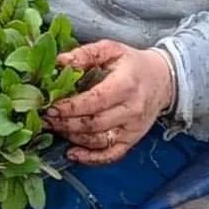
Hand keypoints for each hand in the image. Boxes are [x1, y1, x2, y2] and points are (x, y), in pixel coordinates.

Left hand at [44, 40, 175, 165]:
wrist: (162, 80)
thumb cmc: (132, 64)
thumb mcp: (111, 49)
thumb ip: (85, 54)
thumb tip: (59, 62)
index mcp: (126, 84)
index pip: (94, 100)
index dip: (70, 107)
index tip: (51, 106)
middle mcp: (131, 109)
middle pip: (93, 124)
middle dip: (66, 124)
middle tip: (46, 119)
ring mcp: (133, 128)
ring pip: (99, 141)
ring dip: (73, 138)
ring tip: (55, 129)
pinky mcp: (132, 140)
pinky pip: (111, 155)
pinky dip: (91, 158)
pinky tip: (73, 154)